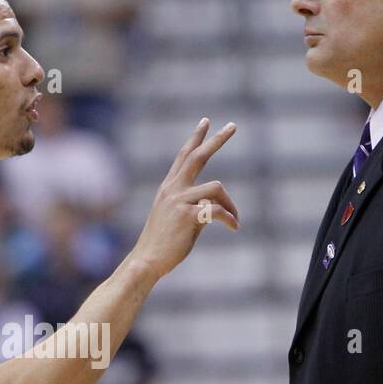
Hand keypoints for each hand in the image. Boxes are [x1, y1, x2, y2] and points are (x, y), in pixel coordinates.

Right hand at [131, 117, 238, 278]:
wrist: (147, 261)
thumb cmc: (162, 244)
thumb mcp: (176, 218)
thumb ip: (192, 206)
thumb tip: (211, 205)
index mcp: (168, 188)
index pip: (184, 156)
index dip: (196, 138)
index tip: (206, 122)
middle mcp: (172, 189)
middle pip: (198, 156)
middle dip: (217, 140)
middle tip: (233, 126)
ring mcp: (179, 201)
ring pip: (216, 187)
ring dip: (230, 204)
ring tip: (235, 219)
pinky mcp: (187, 215)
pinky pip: (217, 211)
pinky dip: (230, 218)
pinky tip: (234, 227)